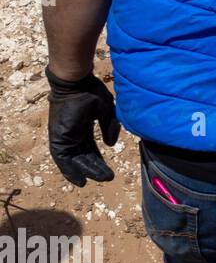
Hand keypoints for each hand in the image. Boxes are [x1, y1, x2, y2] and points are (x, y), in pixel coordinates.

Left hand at [47, 66, 119, 185]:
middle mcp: (72, 134)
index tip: (106, 170)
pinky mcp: (58, 138)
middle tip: (108, 177)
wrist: (75, 82)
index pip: (90, 147)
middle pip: (84, 155)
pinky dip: (69, 170)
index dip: (97, 159)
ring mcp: (64, 136)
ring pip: (73, 159)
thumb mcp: (107, 110)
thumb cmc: (90, 91)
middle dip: (95, 167)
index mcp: (82, 126)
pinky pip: (62, 159)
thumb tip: (110, 145)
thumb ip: (110, 127)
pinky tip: (79, 180)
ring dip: (86, 171)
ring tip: (98, 179)